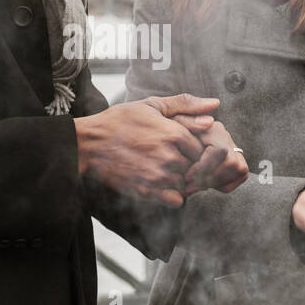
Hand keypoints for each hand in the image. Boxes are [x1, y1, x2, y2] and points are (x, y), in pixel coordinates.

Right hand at [76, 94, 217, 207]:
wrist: (88, 144)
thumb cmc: (119, 121)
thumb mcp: (151, 105)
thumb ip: (186, 104)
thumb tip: (215, 104)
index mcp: (174, 133)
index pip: (202, 148)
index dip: (192, 149)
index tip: (179, 147)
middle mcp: (170, 156)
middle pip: (196, 167)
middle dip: (187, 165)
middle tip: (168, 158)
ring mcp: (159, 176)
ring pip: (187, 184)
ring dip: (179, 180)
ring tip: (161, 169)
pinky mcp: (148, 192)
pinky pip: (176, 200)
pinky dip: (171, 195)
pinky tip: (159, 184)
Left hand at [170, 118, 247, 195]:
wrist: (165, 138)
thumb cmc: (165, 130)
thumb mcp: (170, 120)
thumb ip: (187, 116)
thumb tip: (210, 121)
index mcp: (211, 127)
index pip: (219, 150)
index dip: (204, 167)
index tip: (187, 177)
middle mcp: (225, 136)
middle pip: (231, 163)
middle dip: (210, 178)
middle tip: (188, 187)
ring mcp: (232, 147)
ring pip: (239, 169)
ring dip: (216, 182)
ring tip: (194, 186)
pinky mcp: (235, 160)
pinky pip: (241, 175)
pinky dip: (225, 184)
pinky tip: (205, 185)